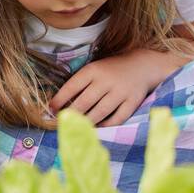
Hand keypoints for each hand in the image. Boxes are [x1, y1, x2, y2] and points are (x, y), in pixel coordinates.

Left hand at [49, 49, 181, 126]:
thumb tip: (59, 104)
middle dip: (71, 114)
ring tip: (78, 127)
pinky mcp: (133, 101)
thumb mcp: (94, 69)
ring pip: (100, 112)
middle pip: (84, 102)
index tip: (51, 109)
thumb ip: (80, 84)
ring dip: (87, 122)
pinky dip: (107, 125)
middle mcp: (106, 80)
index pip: (72, 86)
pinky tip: (98, 127)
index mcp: (93, 70)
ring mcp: (121, 92)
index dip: (59, 99)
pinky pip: (118, 118)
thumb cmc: (111, 70)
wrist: (142, 65)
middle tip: (63, 122)